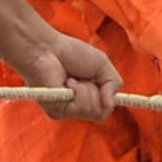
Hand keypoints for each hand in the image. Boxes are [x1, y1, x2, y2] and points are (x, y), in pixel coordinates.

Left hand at [5, 27, 121, 123]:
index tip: (108, 90)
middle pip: (102, 112)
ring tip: (72, 79)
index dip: (109, 101)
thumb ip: (114, 83)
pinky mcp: (57, 112)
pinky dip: (78, 93)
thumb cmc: (70, 52)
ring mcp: (67, 110)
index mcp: (88, 96)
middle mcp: (77, 106)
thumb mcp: (102, 64)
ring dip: (87, 90)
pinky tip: (66, 83)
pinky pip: (81, 110)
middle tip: (84, 77)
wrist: (46, 49)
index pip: (105, 109)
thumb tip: (111, 103)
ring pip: (93, 112)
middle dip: (97, 91)